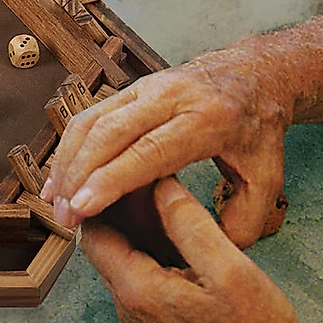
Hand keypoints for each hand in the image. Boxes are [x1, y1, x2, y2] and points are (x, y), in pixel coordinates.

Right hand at [43, 48, 289, 246]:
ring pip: (92, 120)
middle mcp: (170, 96)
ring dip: (67, 161)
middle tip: (64, 215)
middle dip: (78, 175)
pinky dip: (69, 146)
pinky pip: (90, 115)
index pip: (148, 151)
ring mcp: (146, 88)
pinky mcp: (130, 89)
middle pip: (109, 133)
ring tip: (55, 201)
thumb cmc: (257, 130)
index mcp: (207, 120)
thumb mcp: (267, 180)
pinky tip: (60, 176)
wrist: (253, 75)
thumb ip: (241, 221)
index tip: (83, 207)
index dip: (110, 179)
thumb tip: (201, 247)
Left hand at [82, 178, 322, 322]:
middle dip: (116, 205)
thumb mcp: (229, 268)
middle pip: (103, 241)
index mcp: (138, 292)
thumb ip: (189, 223)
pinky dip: (146, 241)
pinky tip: (169, 219)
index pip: (94, 232)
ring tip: (154, 187)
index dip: (102, 196)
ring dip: (131, 222)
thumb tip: (159, 183)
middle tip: (141, 171)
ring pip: (120, 254)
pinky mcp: (156, 315)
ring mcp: (140, 313)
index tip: (122, 165)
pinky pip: (137, 269)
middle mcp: (128, 305)